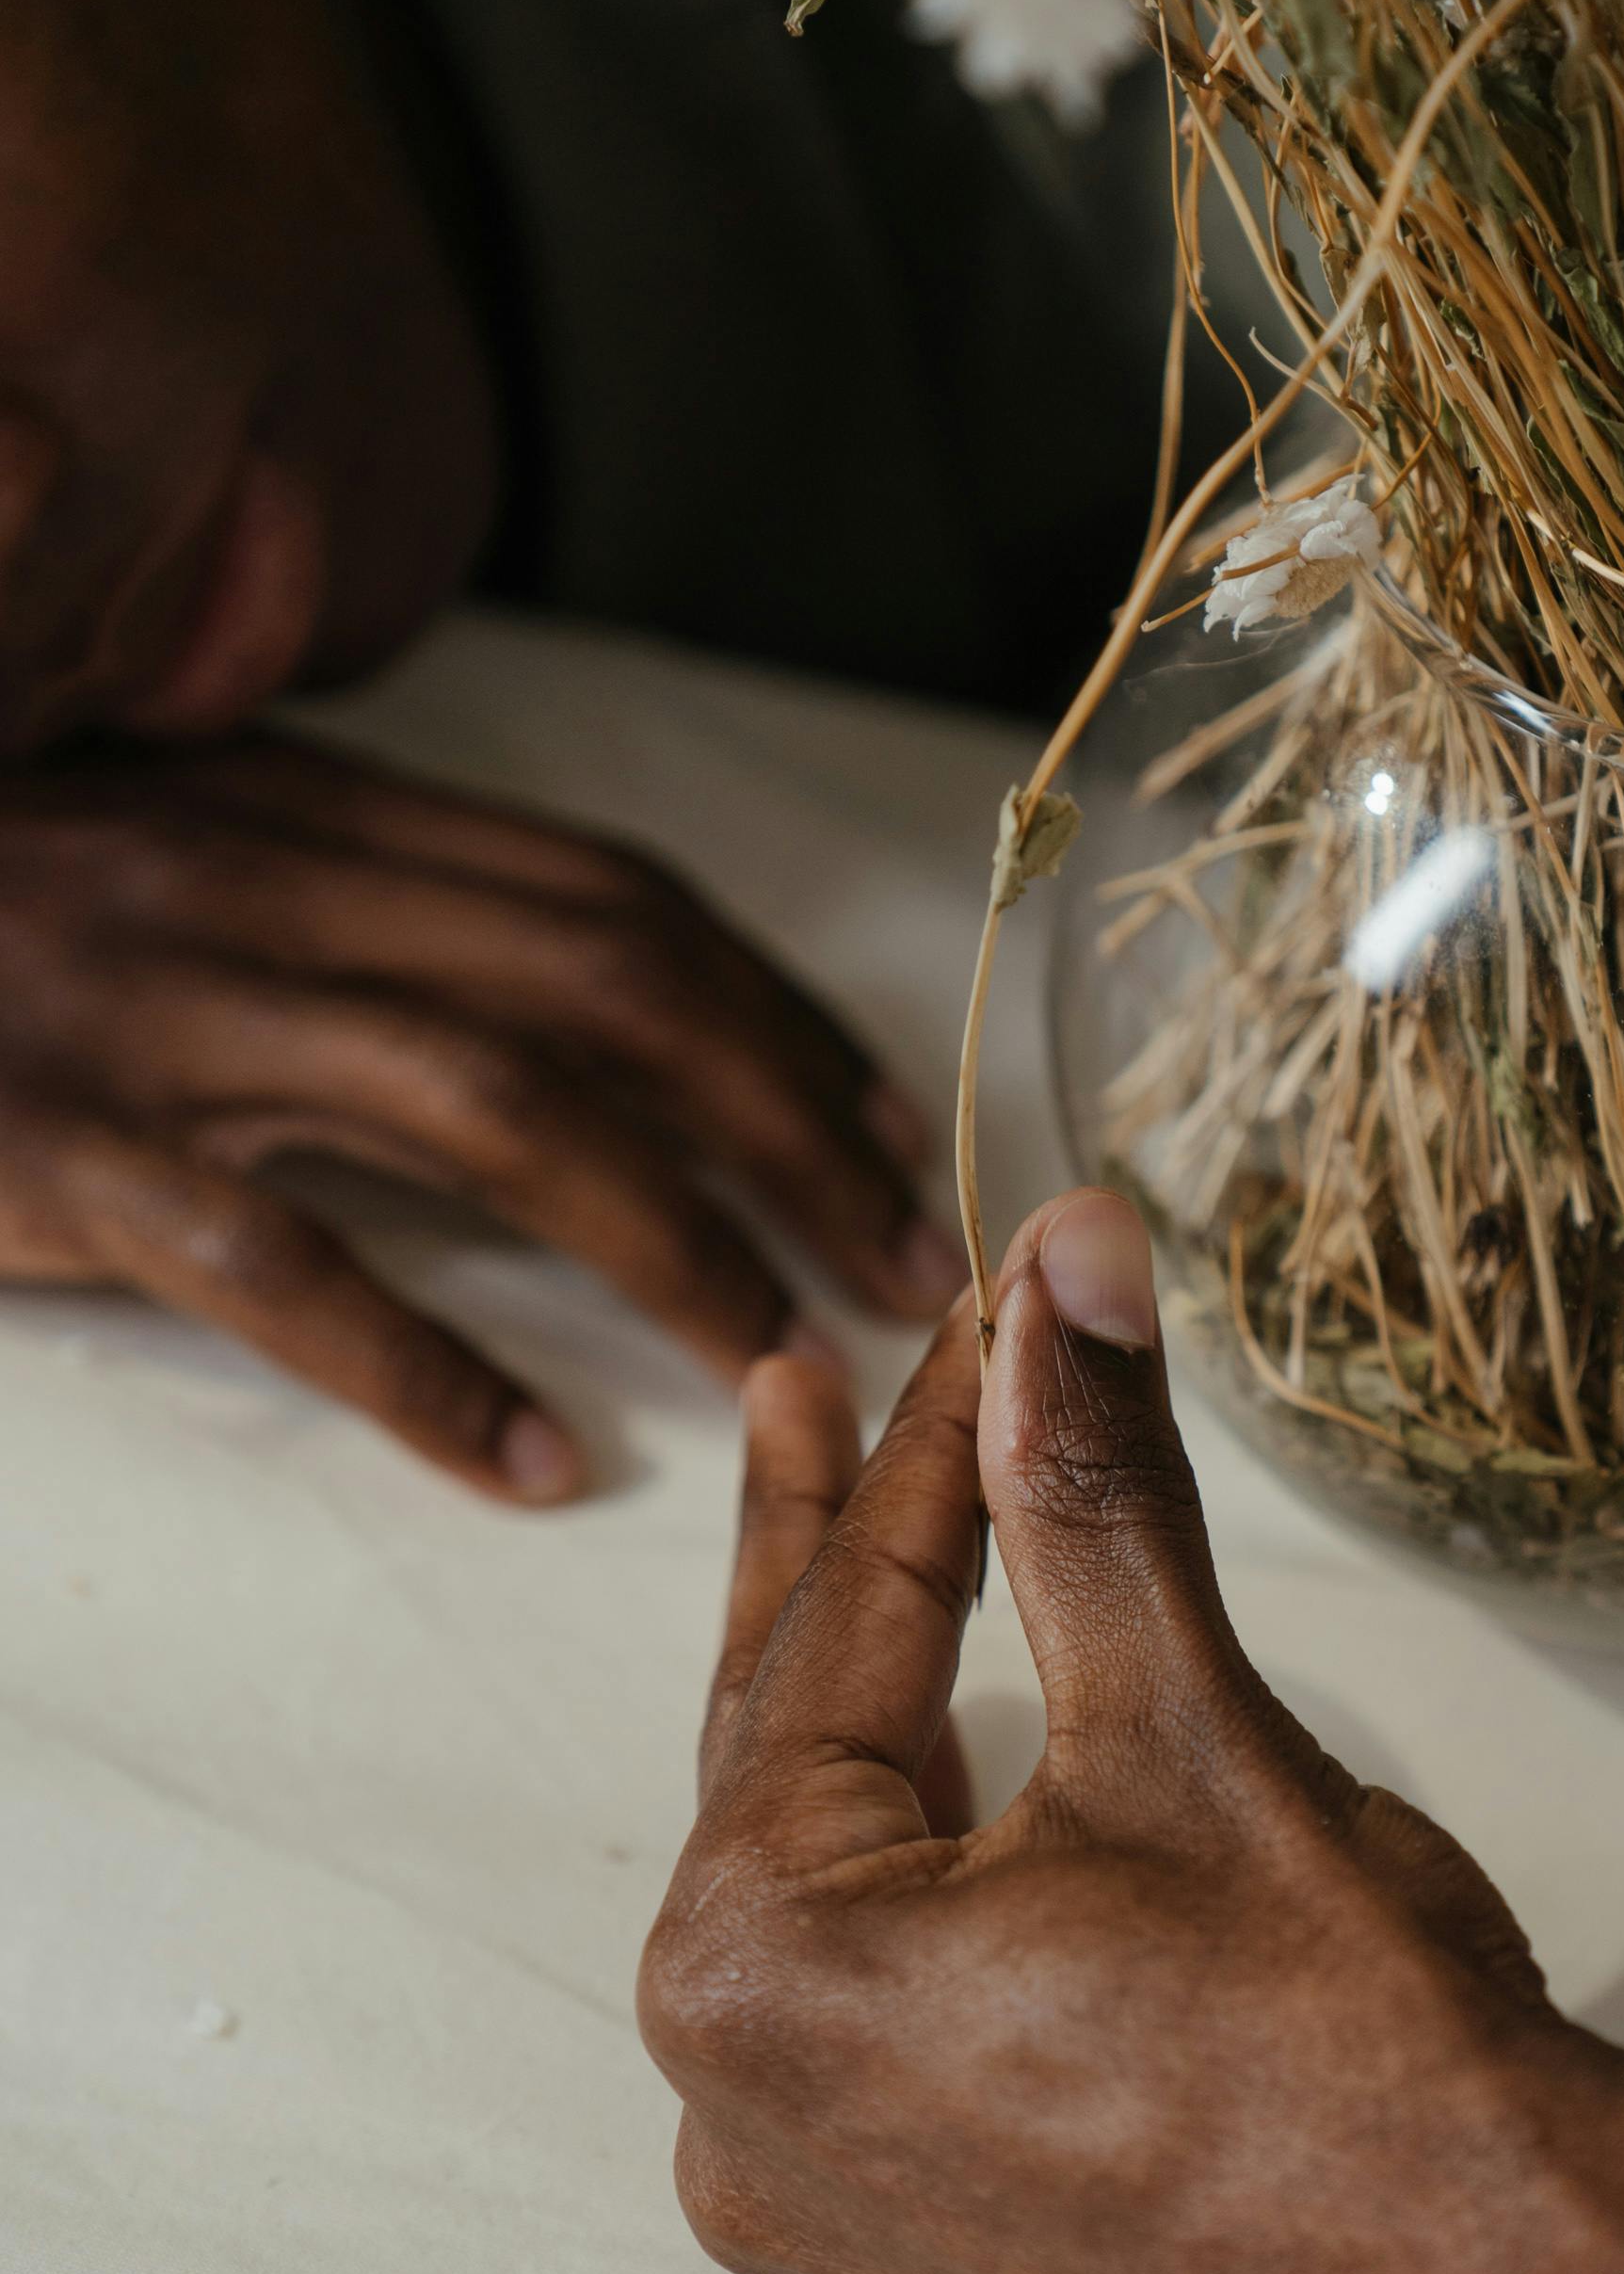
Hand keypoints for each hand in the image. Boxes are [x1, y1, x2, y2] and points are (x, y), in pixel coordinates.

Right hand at [0, 731, 962, 1497]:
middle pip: (601, 991)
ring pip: (488, 1118)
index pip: (613, 900)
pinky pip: (283, 1269)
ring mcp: (166, 1017)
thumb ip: (364, 880)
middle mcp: (264, 887)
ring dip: (667, 1241)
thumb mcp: (183, 835)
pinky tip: (531, 1464)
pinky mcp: (70, 1153)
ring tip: (777, 1358)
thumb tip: (588, 981)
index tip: (880, 1123)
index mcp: (312, 809)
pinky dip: (424, 1369)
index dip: (773, 1013)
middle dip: (780, 1124)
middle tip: (891, 1256)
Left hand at [641, 1187, 1623, 2273]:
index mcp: (760, 1970)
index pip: (842, 1642)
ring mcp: (827, 2222)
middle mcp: (740, 2118)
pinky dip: (921, 1898)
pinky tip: (955, 1828)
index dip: (923, 1452)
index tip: (984, 1308)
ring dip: (877, 1733)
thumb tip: (1067, 1249)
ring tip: (885, 1582)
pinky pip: (882, 2034)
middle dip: (830, 1566)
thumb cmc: (1361, 2051)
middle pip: (789, 1768)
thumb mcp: (1195, 1731)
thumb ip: (1094, 1487)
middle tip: (805, 1394)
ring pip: (835, 1901)